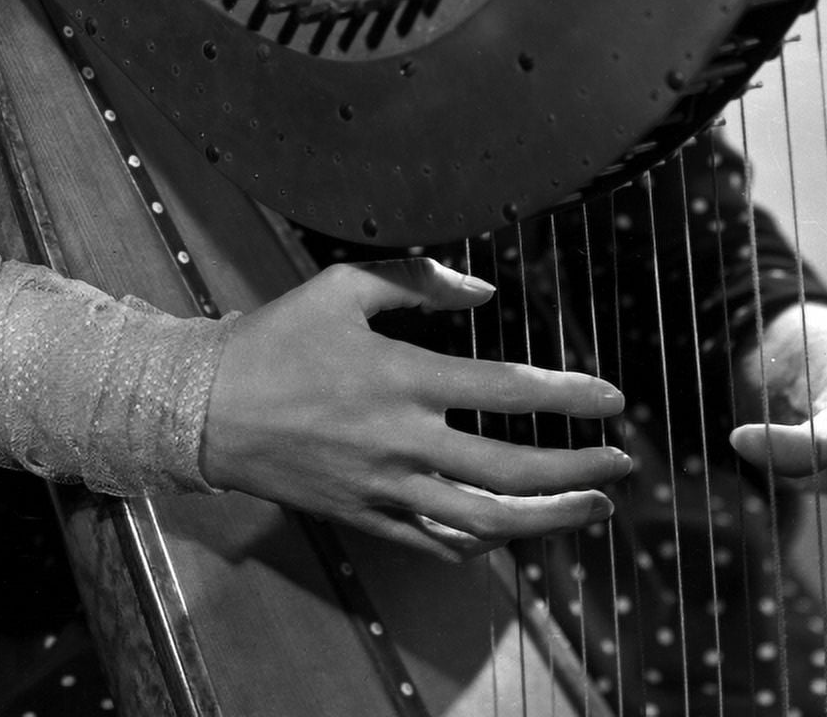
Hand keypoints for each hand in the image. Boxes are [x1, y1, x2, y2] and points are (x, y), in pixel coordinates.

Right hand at [201, 258, 629, 561]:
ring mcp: (385, 490)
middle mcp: (401, 442)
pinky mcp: (367, 519)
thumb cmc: (275, 337)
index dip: (567, 395)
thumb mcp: (342, 285)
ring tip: (592, 507)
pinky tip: (516, 533)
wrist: (204, 408)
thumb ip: (419, 282)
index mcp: (401, 378)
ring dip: (548, 519)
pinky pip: (439, 545)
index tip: (614, 399)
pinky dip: (486, 545)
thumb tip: (483, 290)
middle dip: (577, 469)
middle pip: (510, 472)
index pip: (506, 390)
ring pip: (484, 523)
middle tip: (622, 462)